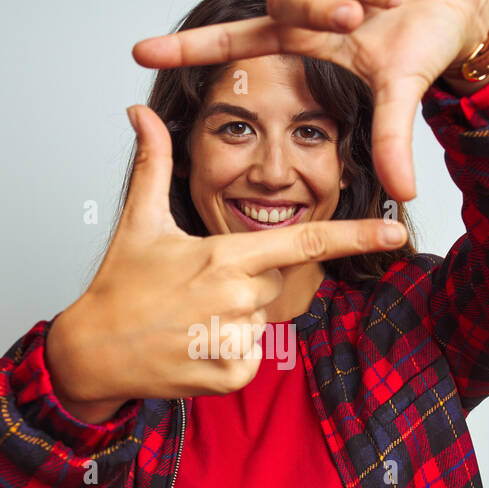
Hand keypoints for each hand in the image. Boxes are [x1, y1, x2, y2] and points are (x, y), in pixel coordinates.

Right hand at [45, 104, 406, 418]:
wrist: (92, 352)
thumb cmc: (119, 286)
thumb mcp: (139, 221)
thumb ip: (153, 163)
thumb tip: (139, 112)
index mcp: (226, 256)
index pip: (304, 241)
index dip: (355, 236)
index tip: (397, 232)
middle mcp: (237, 297)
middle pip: (273, 283)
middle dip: (244, 285)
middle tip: (195, 291)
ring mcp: (236, 339)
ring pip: (261, 323)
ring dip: (233, 322)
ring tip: (188, 321)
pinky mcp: (232, 375)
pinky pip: (251, 359)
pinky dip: (228, 356)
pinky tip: (191, 348)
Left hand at [130, 0, 488, 201]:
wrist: (464, 7)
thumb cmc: (419, 47)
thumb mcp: (400, 94)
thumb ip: (392, 140)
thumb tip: (404, 196)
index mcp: (304, 36)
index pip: (235, 42)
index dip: (190, 48)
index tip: (141, 55)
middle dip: (323, 7)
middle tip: (361, 18)